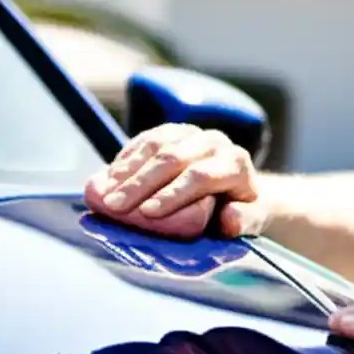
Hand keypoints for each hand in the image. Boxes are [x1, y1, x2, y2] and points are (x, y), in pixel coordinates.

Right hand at [84, 123, 267, 239]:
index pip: (201, 176)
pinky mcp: (171, 131)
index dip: (173, 194)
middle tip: (115, 206)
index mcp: (236, 164)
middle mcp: (215, 142)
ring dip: (127, 172)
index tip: (148, 213)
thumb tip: (229, 218)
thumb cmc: (239, 211)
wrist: (235, 189)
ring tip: (104, 195)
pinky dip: (125, 159)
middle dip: (141, 184)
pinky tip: (108, 178)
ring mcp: (192, 133)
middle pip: (173, 159)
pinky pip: (145, 140)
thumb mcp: (250, 221)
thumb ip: (243, 221)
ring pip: (155, 146)